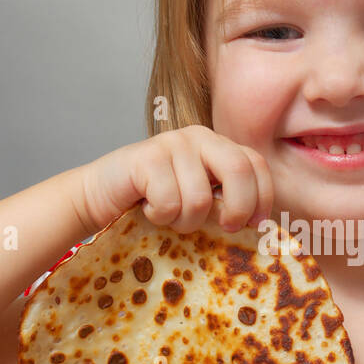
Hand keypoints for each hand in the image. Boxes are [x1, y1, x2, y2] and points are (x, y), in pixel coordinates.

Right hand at [72, 125, 273, 235]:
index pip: (257, 164)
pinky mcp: (147, 157)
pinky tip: (147, 207)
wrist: (101, 195)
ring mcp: (173, 144)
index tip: (254, 223)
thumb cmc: (155, 202)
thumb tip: (260, 225)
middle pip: (239, 170)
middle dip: (237, 208)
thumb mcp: (200, 200)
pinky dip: (159, 217)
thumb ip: (227, 202)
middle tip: (224, 226)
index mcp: (218, 146)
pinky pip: (170, 203)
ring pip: (200, 199)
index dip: (263, 197)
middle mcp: (199, 137)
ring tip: (168, 215)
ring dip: (184, 222)